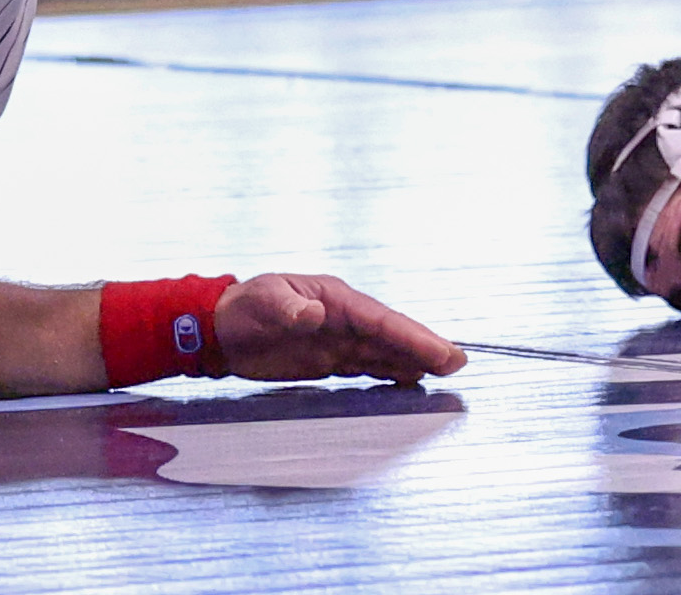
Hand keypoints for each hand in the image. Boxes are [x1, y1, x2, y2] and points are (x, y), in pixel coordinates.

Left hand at [215, 272, 462, 382]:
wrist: (221, 329)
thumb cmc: (242, 309)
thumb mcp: (262, 302)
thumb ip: (288, 308)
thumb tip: (316, 315)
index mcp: (336, 299)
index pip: (382, 320)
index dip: (412, 336)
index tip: (440, 350)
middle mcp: (345, 318)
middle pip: (392, 335)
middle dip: (425, 347)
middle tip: (459, 363)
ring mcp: (339, 339)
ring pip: (384, 351)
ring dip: (414, 360)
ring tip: (447, 372)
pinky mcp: (329, 360)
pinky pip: (367, 366)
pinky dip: (390, 372)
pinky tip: (409, 380)